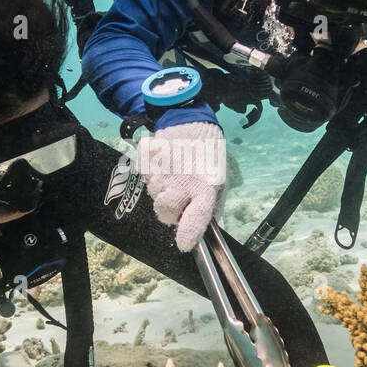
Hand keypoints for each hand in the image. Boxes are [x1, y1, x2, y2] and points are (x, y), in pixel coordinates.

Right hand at [137, 121, 226, 250]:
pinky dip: (153, 177)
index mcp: (203, 187)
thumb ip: (213, 205)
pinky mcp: (148, 161)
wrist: (191, 121)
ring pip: (154, 196)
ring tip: (174, 176)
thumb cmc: (209, 154)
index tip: (184, 245)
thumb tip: (208, 228)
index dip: (188, 234)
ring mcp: (162, 171)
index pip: (195, 218)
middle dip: (169, 210)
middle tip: (178, 199)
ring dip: (162, 192)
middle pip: (165, 211)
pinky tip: (164, 167)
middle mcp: (181, 182)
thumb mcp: (220, 180)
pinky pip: (146, 180)